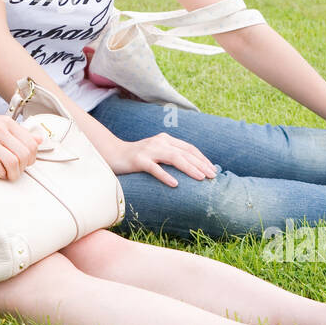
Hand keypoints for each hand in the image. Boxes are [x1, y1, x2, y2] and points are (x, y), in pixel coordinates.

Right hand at [0, 111, 40, 180]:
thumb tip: (39, 139)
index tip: (24, 164)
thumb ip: (17, 133)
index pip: (31, 143)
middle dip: (23, 168)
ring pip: (12, 161)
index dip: (31, 158)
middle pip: (24, 154)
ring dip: (12, 174)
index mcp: (6, 122)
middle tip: (15, 172)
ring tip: (7, 175)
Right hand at [100, 134, 217, 187]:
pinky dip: (165, 175)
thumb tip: (192, 170)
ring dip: (189, 168)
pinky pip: (154, 168)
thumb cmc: (137, 158)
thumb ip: (171, 157)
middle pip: (184, 153)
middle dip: (201, 164)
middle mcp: (159, 142)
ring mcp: (149, 150)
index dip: (202, 158)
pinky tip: (175, 184)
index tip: (213, 170)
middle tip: (212, 176)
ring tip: (201, 178)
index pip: (189, 148)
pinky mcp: (138, 160)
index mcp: (166, 139)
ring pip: (174, 158)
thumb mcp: (157, 154)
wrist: (112, 154)